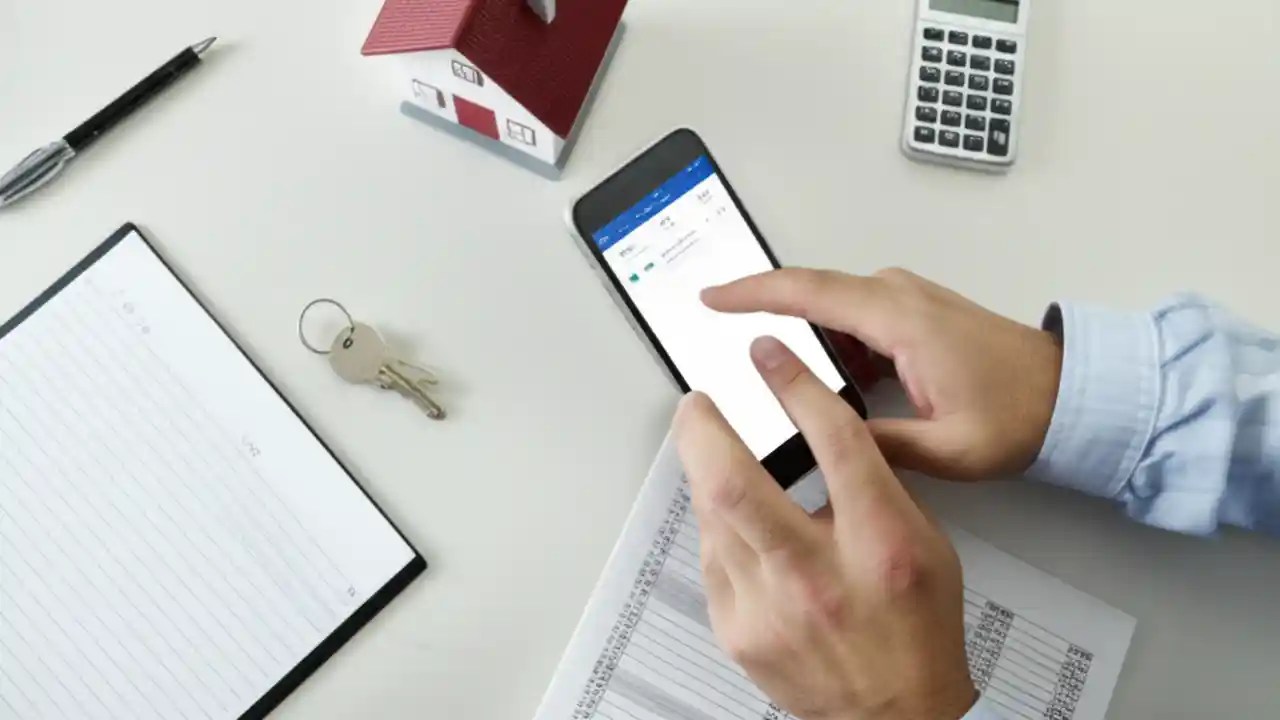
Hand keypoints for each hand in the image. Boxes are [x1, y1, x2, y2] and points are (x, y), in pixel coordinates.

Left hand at [673, 337, 975, 719]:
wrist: (899, 717)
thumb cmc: (917, 630)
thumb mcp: (927, 541)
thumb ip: (875, 483)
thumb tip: (815, 428)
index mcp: (880, 546)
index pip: (832, 443)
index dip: (794, 386)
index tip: (768, 356)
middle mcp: (819, 578)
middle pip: (736, 485)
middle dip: (704, 430)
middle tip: (697, 403)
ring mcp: (770, 610)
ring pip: (711, 518)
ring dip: (704, 473)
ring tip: (710, 451)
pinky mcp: (738, 631)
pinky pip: (711, 557)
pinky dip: (716, 526)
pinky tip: (730, 517)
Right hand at [703, 268, 1062, 480]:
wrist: (1071, 393)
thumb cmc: (1019, 414)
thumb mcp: (946, 448)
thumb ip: (877, 445)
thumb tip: (823, 439)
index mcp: (900, 320)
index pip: (809, 292)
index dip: (754, 292)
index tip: (711, 296)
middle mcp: (899, 296)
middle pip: (812, 291)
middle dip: (763, 309)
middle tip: (722, 335)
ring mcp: (907, 300)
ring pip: (832, 306)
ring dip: (799, 331)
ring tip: (770, 371)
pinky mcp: (913, 313)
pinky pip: (855, 316)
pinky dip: (829, 340)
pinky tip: (824, 377)